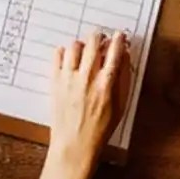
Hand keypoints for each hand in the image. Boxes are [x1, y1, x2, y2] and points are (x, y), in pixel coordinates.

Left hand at [47, 30, 130, 165]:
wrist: (75, 143)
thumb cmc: (100, 128)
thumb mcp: (120, 105)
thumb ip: (123, 79)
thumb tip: (124, 57)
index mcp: (106, 84)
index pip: (114, 53)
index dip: (118, 40)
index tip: (119, 35)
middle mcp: (87, 77)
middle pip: (93, 43)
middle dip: (100, 38)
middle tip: (101, 40)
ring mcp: (68, 78)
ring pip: (75, 46)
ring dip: (82, 44)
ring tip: (85, 51)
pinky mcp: (55, 80)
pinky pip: (58, 55)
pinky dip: (65, 52)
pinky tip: (70, 58)